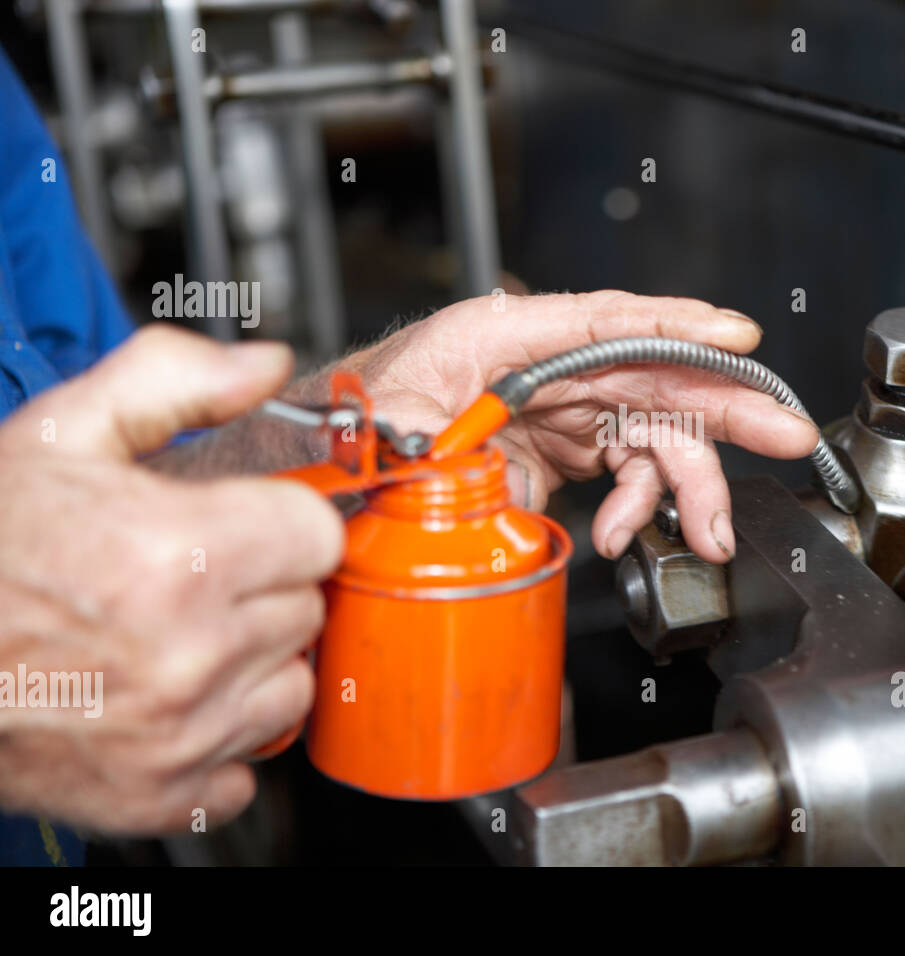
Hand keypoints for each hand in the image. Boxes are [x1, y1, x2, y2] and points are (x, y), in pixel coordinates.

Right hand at [0, 325, 342, 833]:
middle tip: (194, 577)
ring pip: (290, 686)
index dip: (280, 519)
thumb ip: (173, 382)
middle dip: (264, 584)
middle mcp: (188, 654)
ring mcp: (177, 735)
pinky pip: (247, 765)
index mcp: (176, 556)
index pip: (319, 535)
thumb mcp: (62, 433)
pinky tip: (165, 701)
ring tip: (179, 637)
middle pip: (307, 607)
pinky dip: (217, 737)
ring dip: (252, 662)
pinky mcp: (159, 796)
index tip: (247, 523)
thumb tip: (265, 366)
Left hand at [325, 291, 819, 563]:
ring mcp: (564, 405)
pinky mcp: (567, 446)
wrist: (349, 450)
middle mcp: (551, 363)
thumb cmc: (367, 410)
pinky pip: (630, 471)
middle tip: (785, 432)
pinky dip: (639, 508)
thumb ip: (429, 436)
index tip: (736, 337)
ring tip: (708, 535)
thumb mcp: (389, 417)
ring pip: (656, 432)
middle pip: (657, 375)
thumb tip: (473, 468)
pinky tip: (618, 535)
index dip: (678, 327)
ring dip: (690, 486)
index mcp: (510, 334)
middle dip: (728, 407)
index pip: (610, 320)